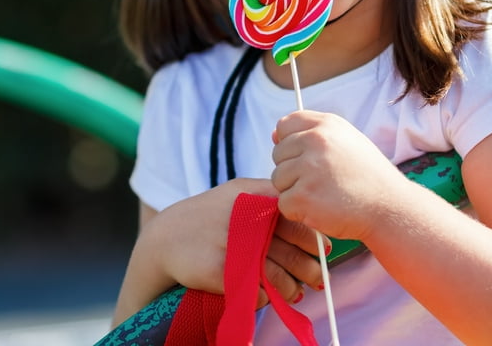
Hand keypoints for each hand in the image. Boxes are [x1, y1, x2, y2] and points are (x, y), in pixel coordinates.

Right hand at [146, 178, 325, 306]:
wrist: (167, 237)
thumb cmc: (212, 213)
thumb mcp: (240, 193)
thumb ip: (270, 198)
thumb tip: (310, 216)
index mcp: (253, 196)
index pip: (295, 217)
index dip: (313, 237)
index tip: (324, 249)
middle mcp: (244, 218)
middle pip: (290, 249)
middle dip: (310, 268)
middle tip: (319, 278)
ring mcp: (231, 245)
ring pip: (276, 275)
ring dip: (291, 289)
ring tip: (297, 293)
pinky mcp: (219, 271)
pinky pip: (253, 292)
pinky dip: (264, 298)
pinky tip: (267, 297)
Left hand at [271, 110, 403, 239]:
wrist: (390, 208)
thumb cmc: (368, 176)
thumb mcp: (346, 141)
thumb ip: (312, 133)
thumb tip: (275, 135)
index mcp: (326, 125)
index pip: (285, 125)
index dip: (289, 142)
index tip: (303, 157)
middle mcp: (316, 141)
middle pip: (278, 154)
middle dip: (292, 170)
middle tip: (319, 182)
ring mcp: (308, 168)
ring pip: (277, 179)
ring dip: (294, 191)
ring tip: (322, 195)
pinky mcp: (303, 196)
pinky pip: (283, 203)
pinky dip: (298, 212)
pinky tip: (321, 209)